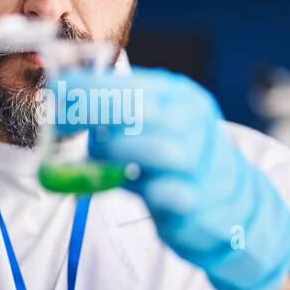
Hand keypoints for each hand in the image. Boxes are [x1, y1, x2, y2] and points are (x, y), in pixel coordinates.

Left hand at [55, 67, 289, 289]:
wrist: (233, 204)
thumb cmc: (179, 162)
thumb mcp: (153, 127)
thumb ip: (114, 118)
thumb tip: (60, 110)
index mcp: (180, 99)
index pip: (132, 85)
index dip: (90, 88)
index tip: (57, 92)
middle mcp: (193, 125)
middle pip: (144, 112)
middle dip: (98, 112)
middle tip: (64, 120)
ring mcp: (199, 164)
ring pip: (158, 150)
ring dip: (118, 153)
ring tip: (98, 159)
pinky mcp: (197, 203)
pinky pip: (165, 194)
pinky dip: (141, 190)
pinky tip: (129, 187)